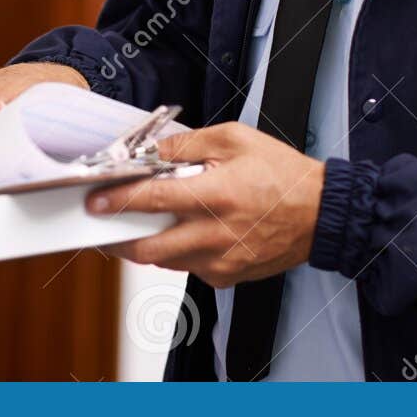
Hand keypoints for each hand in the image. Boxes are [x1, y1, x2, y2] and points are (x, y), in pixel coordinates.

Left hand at [88, 123, 324, 287]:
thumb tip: (152, 151)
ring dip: (144, 245)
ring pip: (165, 261)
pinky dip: (176, 253)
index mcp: (216, 195)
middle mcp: (215, 234)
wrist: (321, 214)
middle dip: (118, 237)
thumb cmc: (283, 175)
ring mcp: (221, 261)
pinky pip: (188, 268)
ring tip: (133, 227)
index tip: (95, 201)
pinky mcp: (227, 276)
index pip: (153, 199)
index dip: (119, 200)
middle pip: (148, 246)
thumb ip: (188, 145)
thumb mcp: (235, 140)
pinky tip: (178, 234)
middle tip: (102, 225)